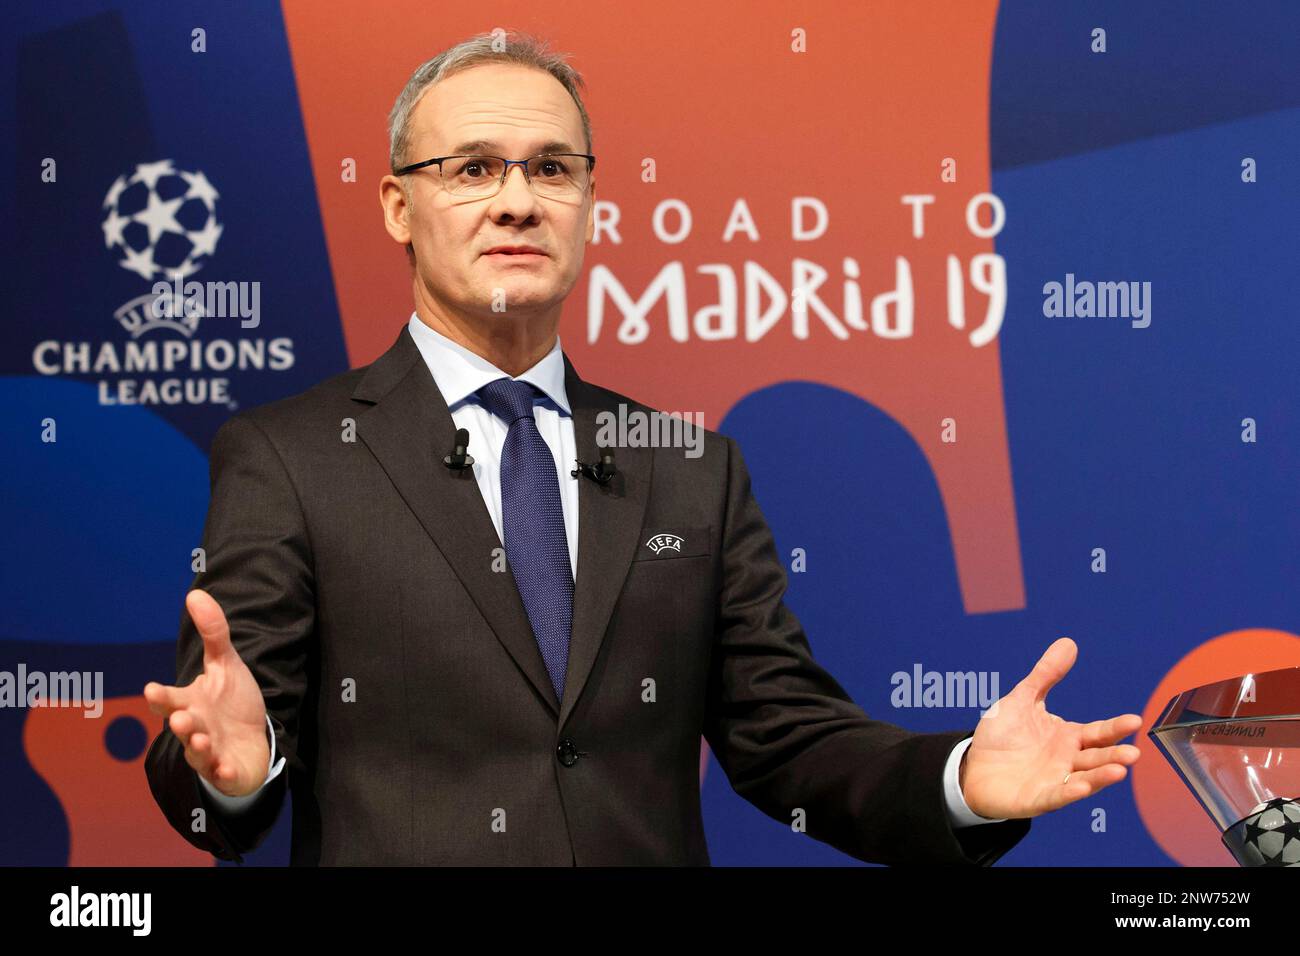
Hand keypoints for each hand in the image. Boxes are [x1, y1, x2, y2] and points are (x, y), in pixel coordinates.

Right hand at [143, 589, 269, 797]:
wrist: (252, 740)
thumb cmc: (231, 702)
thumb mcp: (225, 664)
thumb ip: (213, 632)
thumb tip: (195, 593)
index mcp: (189, 703)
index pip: (169, 700)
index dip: (160, 697)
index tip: (151, 689)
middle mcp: (194, 729)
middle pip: (182, 728)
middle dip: (180, 724)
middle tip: (180, 718)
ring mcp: (209, 753)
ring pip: (198, 753)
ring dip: (198, 747)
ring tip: (200, 740)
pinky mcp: (227, 771)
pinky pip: (222, 775)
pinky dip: (222, 772)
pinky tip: (224, 767)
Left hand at [958, 637, 1140, 818]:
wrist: (973, 766)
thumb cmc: (1003, 734)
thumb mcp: (1023, 699)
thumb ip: (1046, 675)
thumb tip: (1069, 642)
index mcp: (1068, 737)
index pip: (1098, 732)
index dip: (1116, 727)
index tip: (1135, 720)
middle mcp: (1067, 760)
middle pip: (1096, 758)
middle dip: (1114, 756)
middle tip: (1134, 754)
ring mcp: (1054, 781)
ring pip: (1084, 780)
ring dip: (1101, 777)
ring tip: (1119, 771)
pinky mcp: (1036, 799)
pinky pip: (1056, 796)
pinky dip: (1069, 792)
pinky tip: (1082, 787)